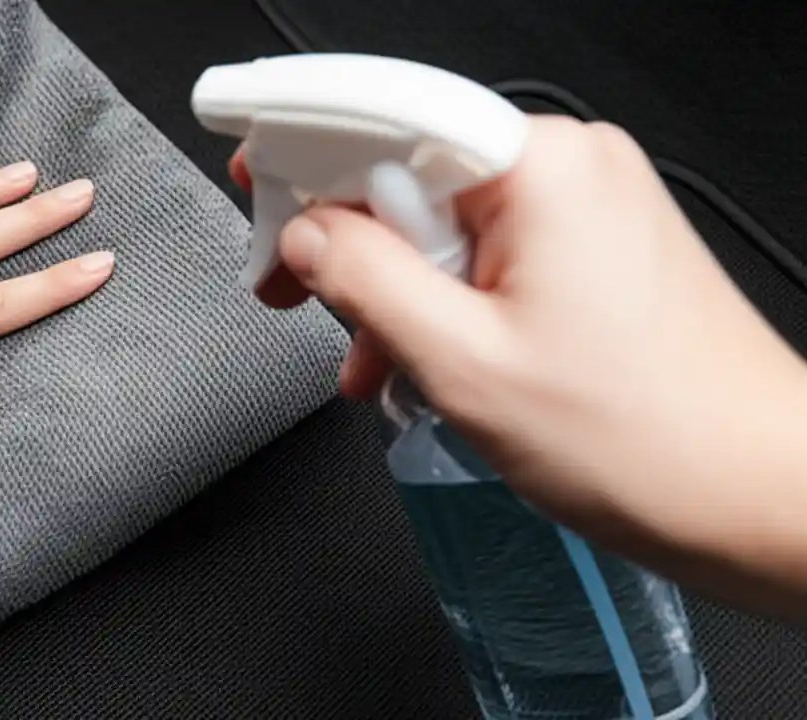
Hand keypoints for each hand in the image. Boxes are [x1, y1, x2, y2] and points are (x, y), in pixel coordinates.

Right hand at [231, 117, 806, 614]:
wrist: (761, 498)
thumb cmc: (649, 439)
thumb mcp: (464, 362)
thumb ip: (365, 283)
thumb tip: (306, 236)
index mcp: (542, 168)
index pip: (390, 117)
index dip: (305, 146)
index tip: (254, 171)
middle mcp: (572, 169)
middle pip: (414, 171)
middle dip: (346, 237)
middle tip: (288, 286)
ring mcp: (588, 209)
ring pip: (447, 222)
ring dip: (393, 287)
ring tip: (367, 356)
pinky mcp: (595, 251)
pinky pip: (489, 254)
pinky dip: (443, 302)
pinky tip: (419, 359)